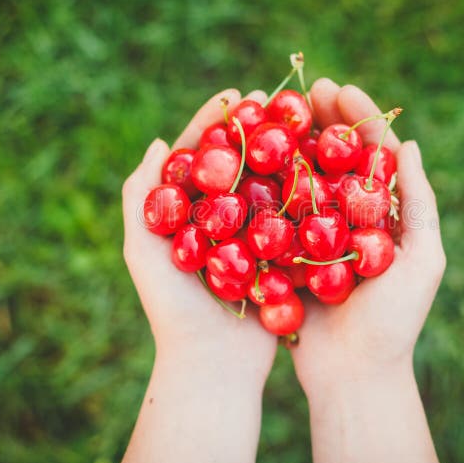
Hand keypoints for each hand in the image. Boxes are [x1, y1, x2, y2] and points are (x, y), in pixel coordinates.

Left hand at [121, 89, 275, 462]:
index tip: (235, 96)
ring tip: (302, 123)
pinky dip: (304, 192)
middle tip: (275, 100)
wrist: (211, 367)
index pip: (198, 157)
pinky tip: (322, 166)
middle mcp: (219, 221)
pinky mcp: (277, 258)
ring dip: (283, 154)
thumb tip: (160, 141)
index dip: (215, 123)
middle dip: (255, 130)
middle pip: (237, 164)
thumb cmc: (173, 311)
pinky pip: (291, 218)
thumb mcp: (143, 251)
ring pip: (268, 185)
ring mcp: (250, 239)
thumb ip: (140, 198)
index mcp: (185, 215)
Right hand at [289, 79, 445, 462]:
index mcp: (386, 215)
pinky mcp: (288, 254)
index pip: (372, 153)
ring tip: (273, 112)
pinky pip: (276, 211)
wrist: (353, 376)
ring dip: (290, 142)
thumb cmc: (395, 322)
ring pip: (302, 177)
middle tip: (304, 89)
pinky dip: (265, 183)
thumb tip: (411, 144)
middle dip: (321, 120)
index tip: (337, 87)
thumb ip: (421, 205)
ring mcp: (316, 234)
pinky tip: (249, 158)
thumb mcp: (422, 262)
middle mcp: (349, 218)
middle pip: (334, 157)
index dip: (357, 118)